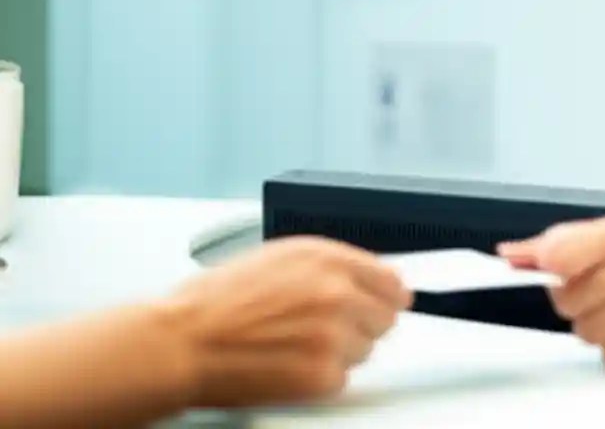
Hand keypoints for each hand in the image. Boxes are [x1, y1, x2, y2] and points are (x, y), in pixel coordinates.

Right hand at [160, 236, 412, 407]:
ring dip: (338, 352)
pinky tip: (285, 365)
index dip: (384, 295)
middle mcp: (336, 292)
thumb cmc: (214, 302)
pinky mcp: (323, 374)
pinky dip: (319, 379)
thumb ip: (329, 266)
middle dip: (359, 324)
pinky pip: (342, 379)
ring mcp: (333, 334)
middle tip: (318, 329)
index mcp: (326, 258)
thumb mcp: (276, 260)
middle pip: (385, 318)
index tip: (382, 303)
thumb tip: (373, 278)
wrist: (180, 342)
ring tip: (291, 345)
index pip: (390, 280)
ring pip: (365, 350)